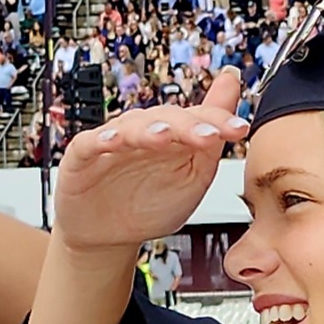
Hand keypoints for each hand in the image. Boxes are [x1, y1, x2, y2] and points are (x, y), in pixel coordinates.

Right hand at [54, 69, 246, 255]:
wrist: (107, 236)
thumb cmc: (148, 205)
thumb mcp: (192, 179)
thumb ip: (213, 140)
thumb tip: (234, 87)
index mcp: (175, 138)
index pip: (199, 120)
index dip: (219, 120)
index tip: (239, 128)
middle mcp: (145, 133)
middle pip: (167, 118)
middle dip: (189, 126)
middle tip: (210, 135)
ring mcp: (114, 143)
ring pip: (132, 127)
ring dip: (149, 130)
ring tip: (164, 137)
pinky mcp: (84, 156)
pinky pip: (91, 144)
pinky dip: (102, 141)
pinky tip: (113, 142)